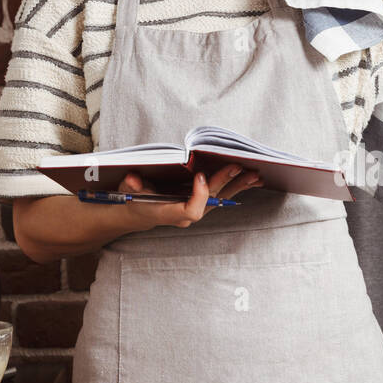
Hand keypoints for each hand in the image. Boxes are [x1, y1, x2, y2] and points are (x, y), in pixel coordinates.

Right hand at [118, 163, 263, 230]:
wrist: (137, 213)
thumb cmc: (132, 200)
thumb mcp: (126, 190)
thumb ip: (130, 185)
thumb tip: (132, 179)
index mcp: (169, 213)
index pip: (191, 210)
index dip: (198, 195)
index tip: (199, 175)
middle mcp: (185, 215)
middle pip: (210, 201)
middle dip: (225, 183)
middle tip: (239, 167)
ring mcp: (194, 210)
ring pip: (220, 199)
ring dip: (237, 186)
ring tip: (255, 175)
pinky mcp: (200, 204)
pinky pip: (220, 196)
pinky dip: (235, 187)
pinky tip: (249, 179)